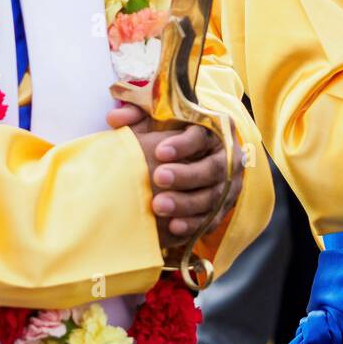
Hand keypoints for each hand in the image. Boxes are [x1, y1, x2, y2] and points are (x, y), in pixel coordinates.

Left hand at [107, 103, 243, 246]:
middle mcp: (227, 158)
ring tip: (158, 205)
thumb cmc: (171, 138)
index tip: (159, 152)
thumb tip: (114, 117)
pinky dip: (193, 224)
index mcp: (214, 131)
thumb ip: (139, 116)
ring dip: (186, 203)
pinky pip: (211, 219)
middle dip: (186, 175)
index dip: (184, 144)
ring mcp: (228, 186)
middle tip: (158, 178)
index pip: (204, 135)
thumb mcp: (158, 123)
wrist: (194, 162)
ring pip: (213, 197)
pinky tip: (172, 227)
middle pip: (213, 168)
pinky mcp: (222, 209)